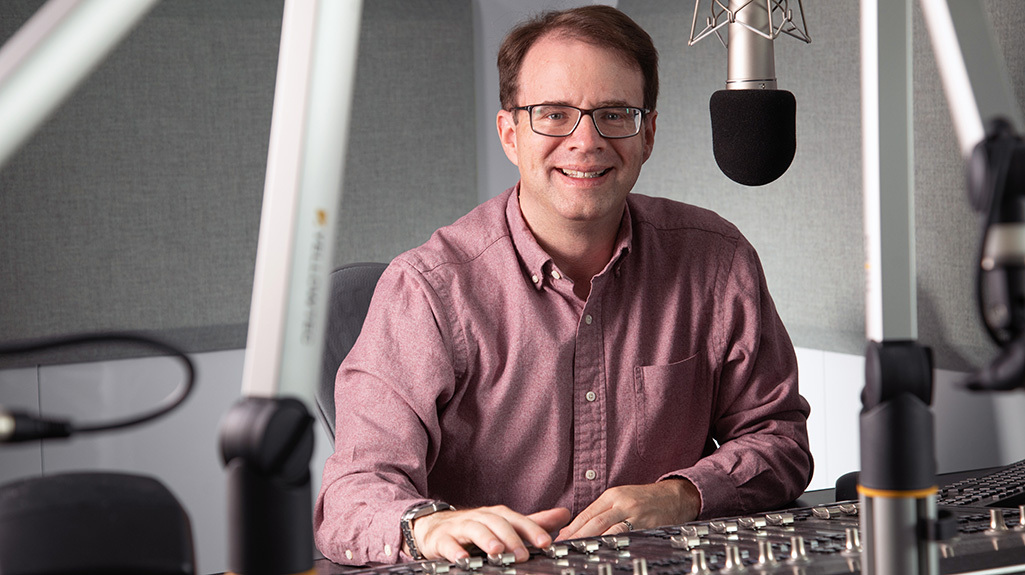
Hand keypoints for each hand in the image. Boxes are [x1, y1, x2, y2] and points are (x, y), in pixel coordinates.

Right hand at [410, 505, 570, 562]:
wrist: (433, 527)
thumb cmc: (474, 528)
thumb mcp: (504, 524)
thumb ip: (532, 522)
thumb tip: (564, 514)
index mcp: (497, 515)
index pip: (518, 520)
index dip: (533, 530)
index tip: (547, 543)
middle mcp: (480, 518)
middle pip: (498, 523)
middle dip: (512, 538)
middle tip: (524, 554)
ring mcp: (460, 527)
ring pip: (475, 529)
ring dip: (487, 540)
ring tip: (497, 552)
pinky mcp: (442, 539)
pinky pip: (448, 544)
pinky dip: (456, 551)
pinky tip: (463, 560)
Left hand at [556, 479, 699, 539]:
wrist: (674, 497)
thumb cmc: (644, 499)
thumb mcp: (620, 498)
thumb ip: (600, 512)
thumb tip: (575, 529)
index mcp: (613, 495)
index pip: (587, 513)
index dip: (572, 528)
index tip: (561, 539)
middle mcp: (622, 503)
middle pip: (595, 522)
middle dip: (578, 536)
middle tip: (565, 547)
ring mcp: (635, 515)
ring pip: (609, 529)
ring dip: (593, 541)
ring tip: (580, 550)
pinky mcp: (647, 526)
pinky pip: (627, 536)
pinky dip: (613, 544)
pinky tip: (605, 551)